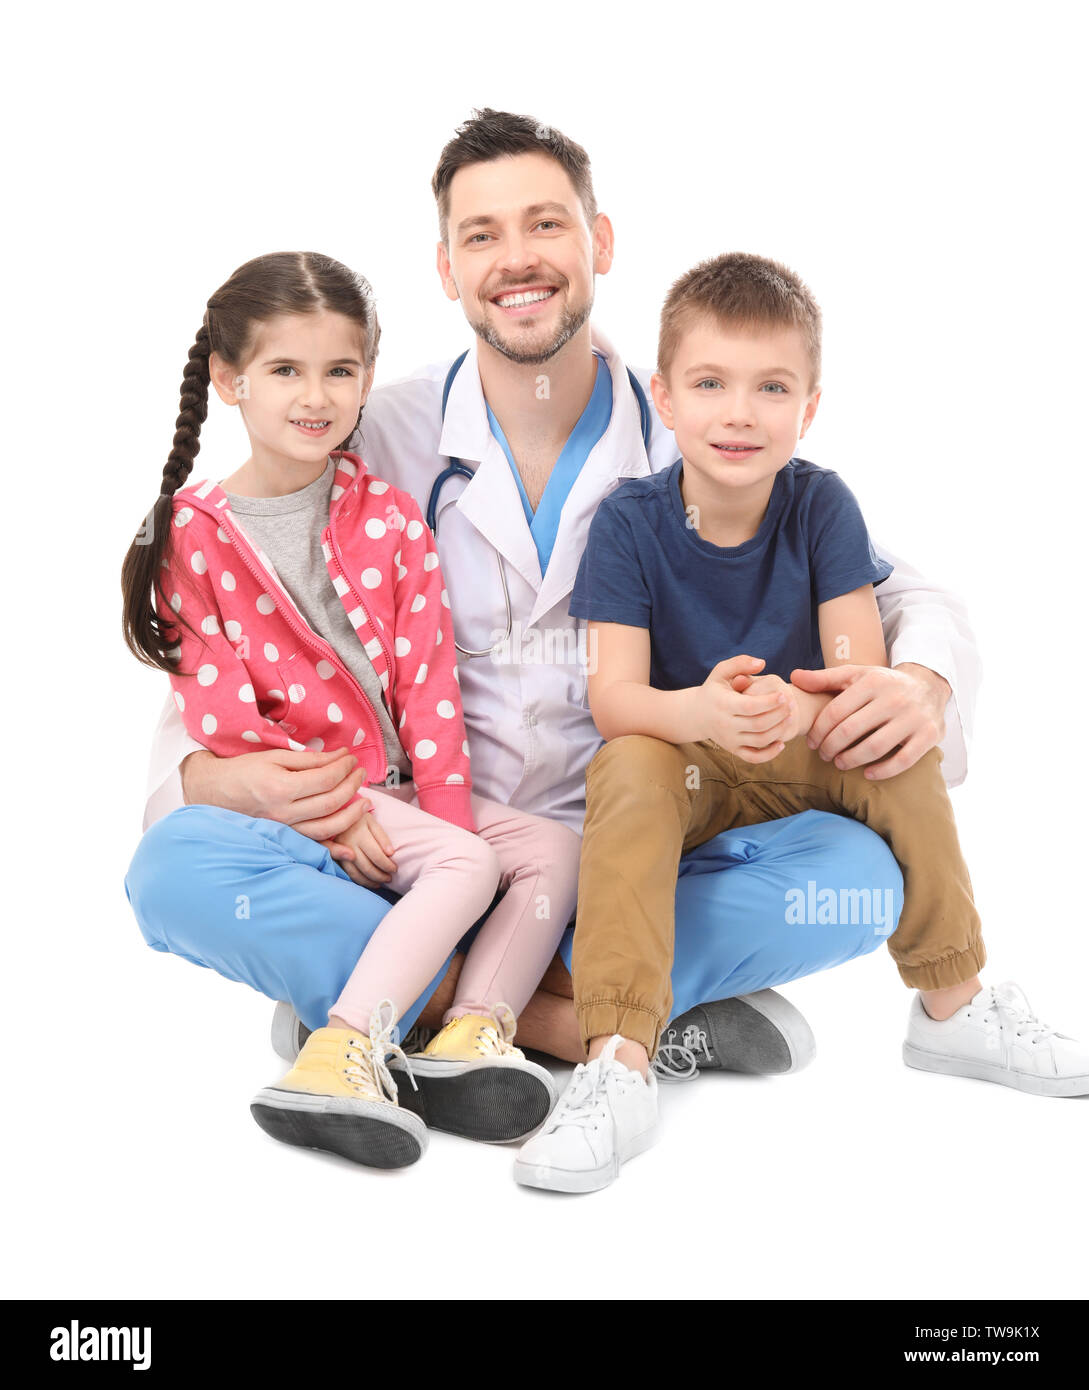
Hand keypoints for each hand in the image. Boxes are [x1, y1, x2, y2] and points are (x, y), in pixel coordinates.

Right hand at [181, 746, 370, 841]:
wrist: (213, 791)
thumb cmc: (244, 770)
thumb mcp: (275, 757)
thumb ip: (310, 759)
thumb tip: (341, 756)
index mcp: (280, 788)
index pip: (325, 779)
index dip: (344, 768)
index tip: (352, 759)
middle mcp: (282, 812)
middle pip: (330, 802)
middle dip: (352, 787)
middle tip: (361, 775)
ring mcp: (282, 829)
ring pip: (326, 828)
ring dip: (351, 817)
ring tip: (365, 803)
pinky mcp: (281, 839)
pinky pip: (311, 847)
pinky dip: (333, 850)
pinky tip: (350, 849)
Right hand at [324, 810, 397, 887]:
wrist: (332, 815)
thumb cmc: (356, 817)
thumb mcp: (371, 821)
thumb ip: (382, 837)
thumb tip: (391, 854)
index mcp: (359, 834)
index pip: (377, 856)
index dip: (387, 865)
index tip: (395, 869)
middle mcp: (348, 845)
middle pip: (367, 867)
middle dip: (380, 876)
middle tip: (389, 878)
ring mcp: (339, 853)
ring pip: (356, 874)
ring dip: (370, 881)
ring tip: (381, 882)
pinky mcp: (334, 858)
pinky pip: (347, 874)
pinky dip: (359, 881)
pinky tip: (369, 882)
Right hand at [699, 656, 793, 761]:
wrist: (696, 714)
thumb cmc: (714, 690)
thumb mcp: (721, 672)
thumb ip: (740, 663)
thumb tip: (762, 663)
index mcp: (723, 704)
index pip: (750, 706)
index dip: (770, 702)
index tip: (783, 694)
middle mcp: (725, 725)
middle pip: (758, 724)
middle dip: (779, 715)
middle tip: (792, 704)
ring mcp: (729, 740)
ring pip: (760, 740)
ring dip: (779, 730)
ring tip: (790, 717)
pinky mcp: (733, 750)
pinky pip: (754, 758)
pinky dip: (770, 754)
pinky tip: (781, 743)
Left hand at [790, 662, 950, 778]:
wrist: (929, 686)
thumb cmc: (883, 684)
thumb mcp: (856, 675)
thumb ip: (824, 678)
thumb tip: (794, 677)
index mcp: (872, 682)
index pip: (835, 711)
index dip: (818, 731)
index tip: (811, 743)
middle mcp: (894, 698)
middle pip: (851, 730)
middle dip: (830, 747)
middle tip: (823, 755)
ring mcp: (913, 717)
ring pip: (874, 747)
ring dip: (851, 760)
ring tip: (839, 763)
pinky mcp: (928, 735)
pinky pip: (903, 760)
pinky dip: (883, 771)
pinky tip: (868, 773)